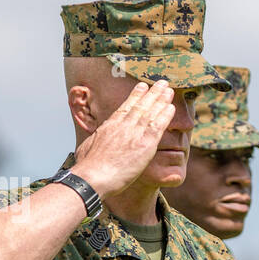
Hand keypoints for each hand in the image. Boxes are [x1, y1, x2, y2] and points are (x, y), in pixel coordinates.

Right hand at [72, 80, 176, 195]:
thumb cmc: (87, 167)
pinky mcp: (144, 144)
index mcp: (109, 126)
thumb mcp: (87, 148)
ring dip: (161, 99)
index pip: (125, 107)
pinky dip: (165, 115)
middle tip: (162, 83)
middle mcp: (122, 126)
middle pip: (140, 105)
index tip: (142, 87)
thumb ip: (95, 142)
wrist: (92, 176)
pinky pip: (157, 126)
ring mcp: (134, 133)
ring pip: (150, 112)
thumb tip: (93, 143)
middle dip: (152, 93)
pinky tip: (171, 107)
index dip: (135, 96)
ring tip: (169, 89)